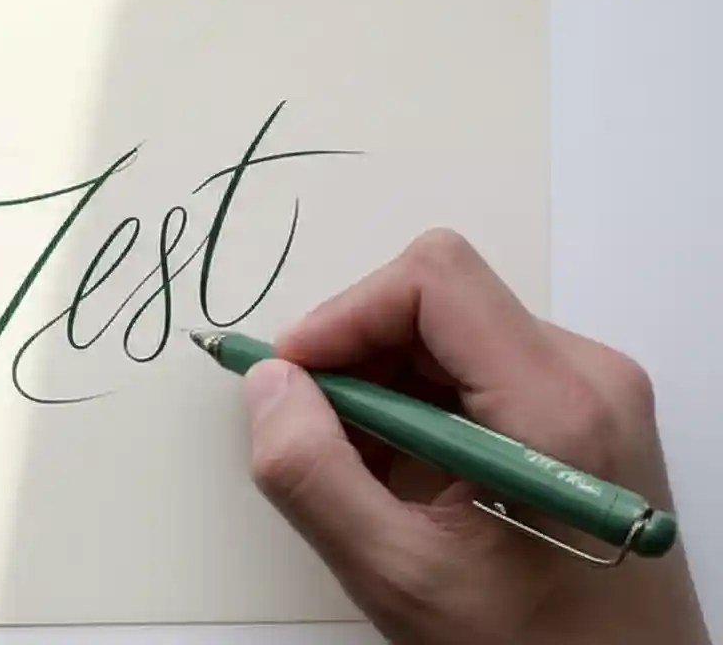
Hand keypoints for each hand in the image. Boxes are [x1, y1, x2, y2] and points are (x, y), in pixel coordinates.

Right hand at [243, 229, 710, 644]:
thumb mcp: (399, 576)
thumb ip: (314, 475)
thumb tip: (269, 384)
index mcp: (556, 406)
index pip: (435, 280)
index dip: (344, 314)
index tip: (289, 375)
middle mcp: (587, 375)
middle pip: (439, 301)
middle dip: (355, 354)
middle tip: (310, 430)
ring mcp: (589, 391)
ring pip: (449, 332)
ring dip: (380, 385)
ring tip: (358, 468)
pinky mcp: (579, 410)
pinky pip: (473, 368)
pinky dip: (414, 406)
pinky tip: (399, 474)